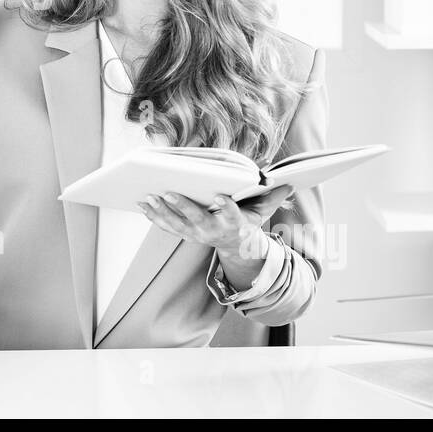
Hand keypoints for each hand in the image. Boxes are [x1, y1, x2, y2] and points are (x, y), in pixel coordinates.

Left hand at [137, 184, 295, 254]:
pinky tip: (144, 204)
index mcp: (234, 225)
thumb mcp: (262, 212)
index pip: (233, 216)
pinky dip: (154, 217)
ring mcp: (197, 235)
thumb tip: (288, 182)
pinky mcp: (185, 234)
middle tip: (169, 192)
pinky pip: (168, 227)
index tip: (221, 197)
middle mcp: (213, 231)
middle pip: (197, 220)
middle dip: (182, 207)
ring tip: (149, 197)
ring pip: (177, 225)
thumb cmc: (247, 224)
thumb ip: (272, 197)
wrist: (236, 248)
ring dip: (161, 212)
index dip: (227, 208)